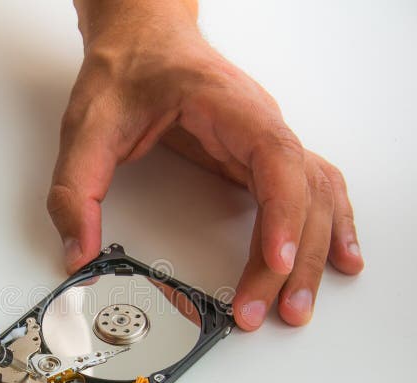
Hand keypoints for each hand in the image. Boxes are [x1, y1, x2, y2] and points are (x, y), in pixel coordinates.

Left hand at [48, 0, 363, 329]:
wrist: (144, 39)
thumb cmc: (128, 71)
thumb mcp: (88, 127)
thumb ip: (76, 190)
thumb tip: (78, 252)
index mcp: (228, 106)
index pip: (275, 158)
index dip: (282, 212)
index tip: (275, 259)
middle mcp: (260, 124)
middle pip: (302, 191)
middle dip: (292, 257)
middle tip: (267, 310)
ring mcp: (266, 141)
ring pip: (315, 197)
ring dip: (314, 253)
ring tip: (298, 305)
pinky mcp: (261, 158)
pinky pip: (313, 191)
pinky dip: (331, 226)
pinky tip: (341, 259)